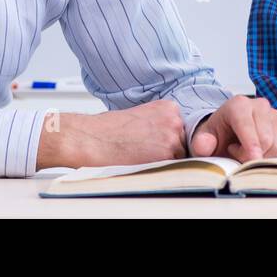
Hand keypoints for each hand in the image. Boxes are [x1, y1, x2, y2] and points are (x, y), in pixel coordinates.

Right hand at [36, 99, 186, 168]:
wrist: (92, 137)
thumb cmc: (110, 129)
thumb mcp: (141, 116)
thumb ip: (161, 124)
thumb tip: (176, 139)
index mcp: (169, 107)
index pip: (183, 130)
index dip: (169, 140)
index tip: (154, 142)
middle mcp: (174, 120)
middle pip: (184, 144)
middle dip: (169, 150)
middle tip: (145, 150)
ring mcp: (172, 137)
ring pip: (180, 158)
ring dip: (165, 161)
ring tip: (141, 155)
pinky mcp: (166, 155)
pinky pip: (172, 168)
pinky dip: (159, 169)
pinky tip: (142, 162)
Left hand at [190, 95, 276, 161]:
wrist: (229, 134)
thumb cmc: (219, 136)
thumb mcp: (204, 139)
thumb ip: (201, 143)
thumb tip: (205, 145)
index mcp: (238, 105)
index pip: (247, 126)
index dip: (250, 146)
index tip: (251, 160)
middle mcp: (260, 106)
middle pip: (266, 140)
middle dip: (253, 156)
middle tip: (238, 156)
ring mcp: (276, 115)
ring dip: (265, 158)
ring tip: (248, 153)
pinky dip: (276, 159)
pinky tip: (263, 154)